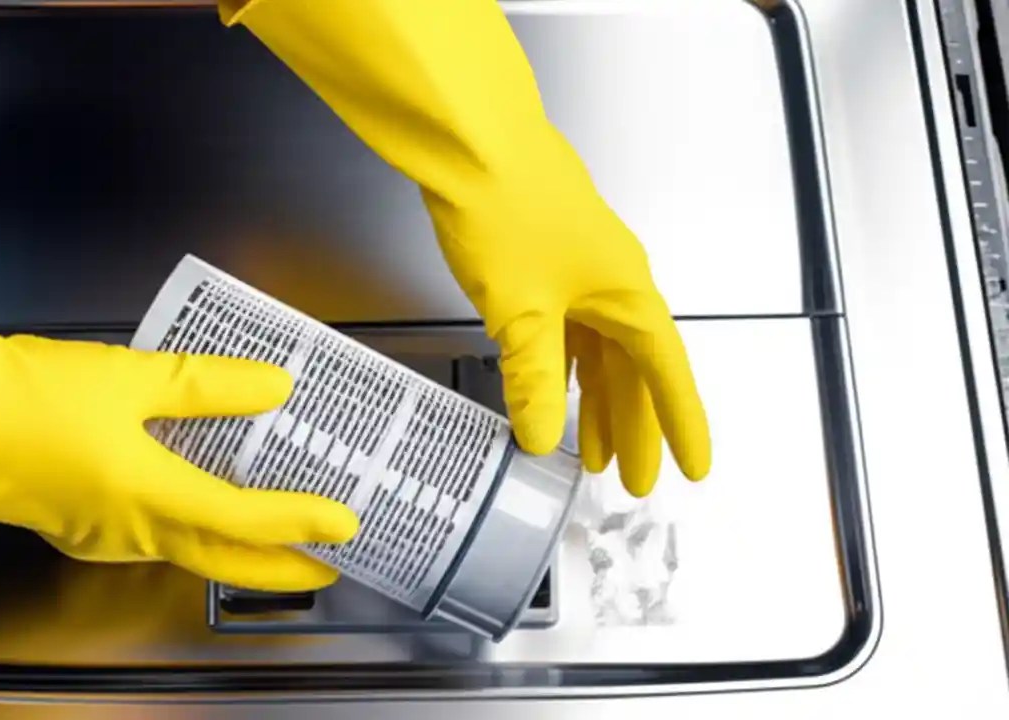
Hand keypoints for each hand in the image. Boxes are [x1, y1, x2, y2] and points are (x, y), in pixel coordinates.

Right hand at [0, 233, 356, 591]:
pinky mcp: (75, 524)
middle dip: (281, 567)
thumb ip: (208, 385)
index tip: (345, 523)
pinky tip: (196, 503)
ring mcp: (100, 535)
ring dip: (237, 548)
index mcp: (149, 497)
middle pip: (223, 558)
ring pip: (186, 550)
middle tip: (326, 565)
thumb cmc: (21, 398)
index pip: (247, 519)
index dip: (302, 521)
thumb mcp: (130, 375)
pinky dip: (189, 528)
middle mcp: (130, 531)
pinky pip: (149, 536)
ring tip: (275, 533)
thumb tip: (275, 387)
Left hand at [223, 0, 709, 496]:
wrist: (471, 140)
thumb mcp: (521, 312)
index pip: (666, 375)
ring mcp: (577, 269)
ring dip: (592, 401)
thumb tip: (537, 432)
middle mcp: (612, 283)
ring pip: (596, 350)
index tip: (692, 470)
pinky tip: (545, 390)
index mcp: (627, 296)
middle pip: (632, 369)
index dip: (680, 426)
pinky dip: (558, 364)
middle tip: (629, 479)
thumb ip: (532, 379)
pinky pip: (564, 327)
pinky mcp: (542, 259)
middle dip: (631, 427)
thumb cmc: (508, 211)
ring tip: (586, 451)